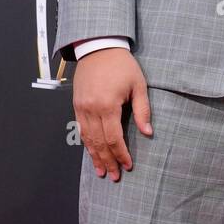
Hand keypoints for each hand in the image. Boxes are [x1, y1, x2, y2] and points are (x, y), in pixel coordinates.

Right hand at [72, 47, 152, 181]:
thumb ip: (143, 110)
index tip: (128, 165)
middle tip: (115, 176)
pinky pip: (81, 129)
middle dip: (108, 161)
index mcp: (108, 105)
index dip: (121, 154)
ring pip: (87, 139)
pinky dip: (87, 144)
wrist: (99, 47)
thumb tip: (148, 133)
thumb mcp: (138, 85)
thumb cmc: (122, 65)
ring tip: (102, 172)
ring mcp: (81, 108)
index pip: (114, 138)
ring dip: (95, 157)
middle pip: (99, 143)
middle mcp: (91, 109)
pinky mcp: (76, 105)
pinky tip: (92, 154)